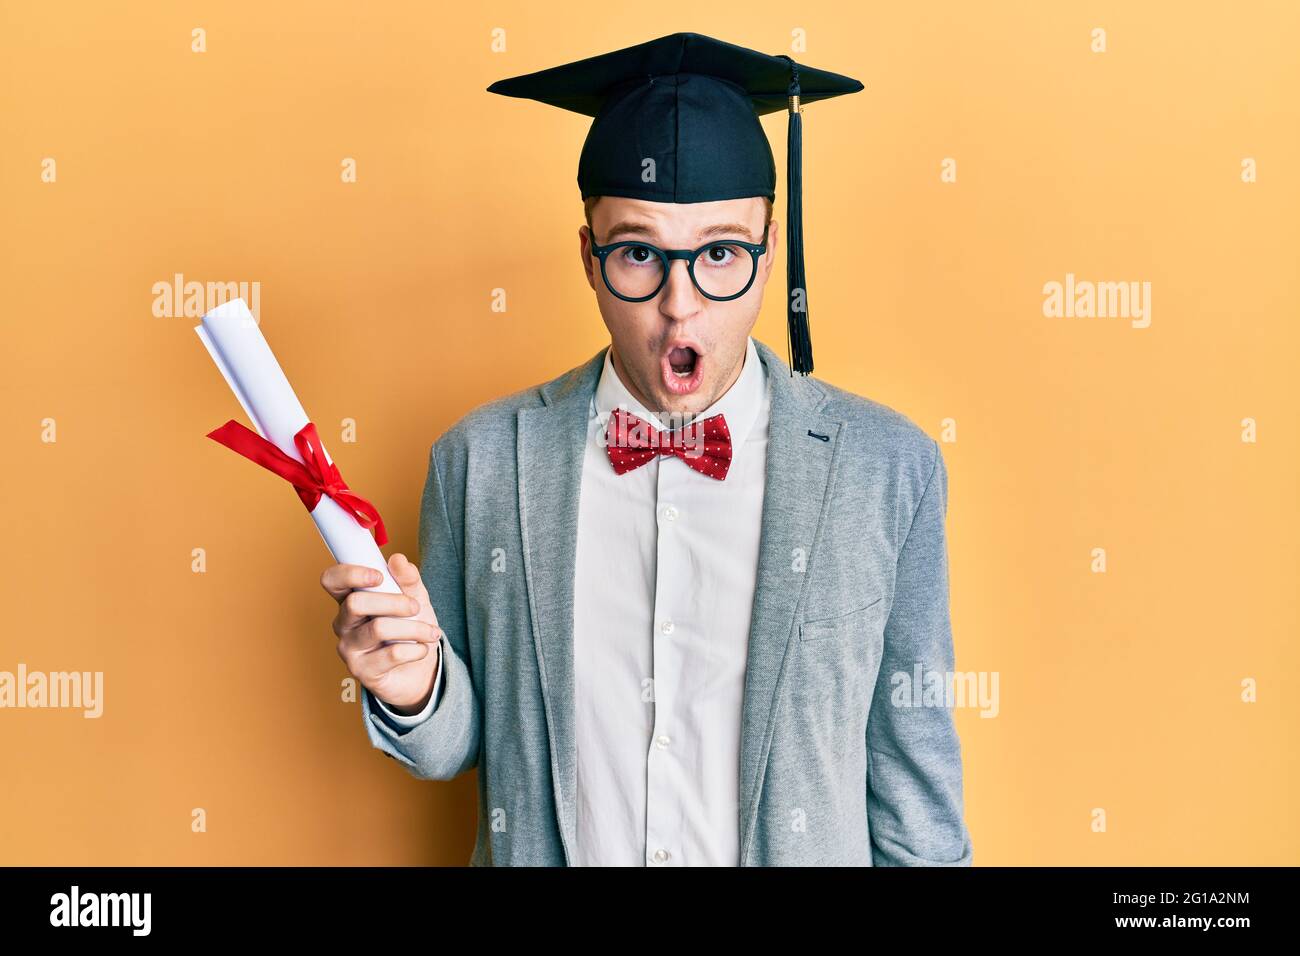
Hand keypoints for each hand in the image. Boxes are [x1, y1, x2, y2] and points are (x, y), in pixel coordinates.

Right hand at [321, 552, 442, 714]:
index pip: (332, 580)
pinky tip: (422, 649)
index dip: (350, 574)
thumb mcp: (415, 599)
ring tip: (431, 632)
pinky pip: (391, 654)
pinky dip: (415, 649)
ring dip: (412, 628)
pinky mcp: (362, 671)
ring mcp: (350, 649)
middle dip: (393, 602)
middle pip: (355, 603)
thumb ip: (408, 579)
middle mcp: (343, 623)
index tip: (379, 576)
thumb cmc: (409, 631)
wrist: (419, 672)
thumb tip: (398, 560)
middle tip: (416, 607)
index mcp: (350, 599)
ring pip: (378, 628)